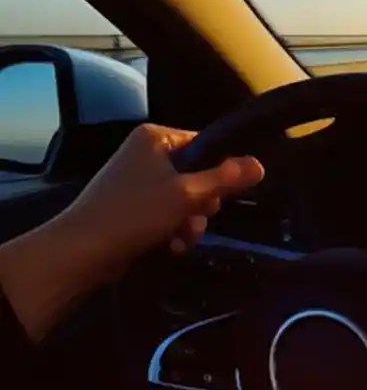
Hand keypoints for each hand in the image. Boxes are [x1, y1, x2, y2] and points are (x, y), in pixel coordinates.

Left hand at [61, 124, 263, 263]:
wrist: (81, 252)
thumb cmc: (135, 213)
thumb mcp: (187, 194)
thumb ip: (226, 178)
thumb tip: (261, 164)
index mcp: (155, 137)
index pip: (206, 144)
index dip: (221, 170)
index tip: (225, 193)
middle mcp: (145, 153)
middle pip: (198, 173)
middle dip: (203, 202)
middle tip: (197, 216)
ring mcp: (137, 180)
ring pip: (185, 197)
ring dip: (190, 221)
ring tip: (182, 237)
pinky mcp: (132, 207)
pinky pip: (167, 212)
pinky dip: (173, 229)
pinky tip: (171, 246)